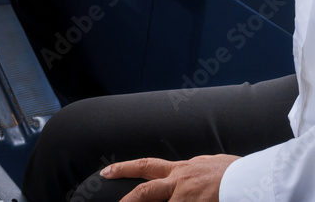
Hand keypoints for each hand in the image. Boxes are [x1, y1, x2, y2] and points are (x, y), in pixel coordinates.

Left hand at [102, 155, 239, 201]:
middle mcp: (179, 183)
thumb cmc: (237, 171)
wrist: (253, 179)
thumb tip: (195, 165)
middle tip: (111, 200)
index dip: (124, 168)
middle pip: (144, 191)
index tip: (107, 172)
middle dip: (126, 199)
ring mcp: (186, 199)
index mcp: (181, 170)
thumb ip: (197, 166)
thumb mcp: (210, 162)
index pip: (146, 166)